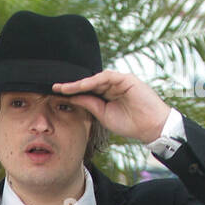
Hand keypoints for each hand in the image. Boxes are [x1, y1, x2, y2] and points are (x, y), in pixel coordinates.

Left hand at [52, 71, 169, 144]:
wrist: (149, 126)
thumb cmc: (129, 123)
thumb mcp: (103, 115)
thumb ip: (90, 104)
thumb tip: (74, 98)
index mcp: (107, 94)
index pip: (87, 91)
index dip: (72, 92)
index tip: (56, 95)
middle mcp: (112, 85)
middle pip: (89, 82)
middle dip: (72, 85)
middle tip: (55, 87)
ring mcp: (119, 81)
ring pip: (95, 78)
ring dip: (79, 83)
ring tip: (64, 87)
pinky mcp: (126, 79)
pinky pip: (107, 77)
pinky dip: (93, 81)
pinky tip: (81, 86)